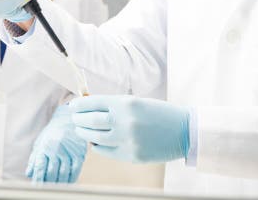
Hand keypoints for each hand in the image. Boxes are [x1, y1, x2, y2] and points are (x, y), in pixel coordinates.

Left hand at [26, 104, 86, 183]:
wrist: (68, 119)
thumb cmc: (51, 134)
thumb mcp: (40, 143)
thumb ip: (34, 159)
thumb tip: (29, 174)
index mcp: (44, 146)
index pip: (39, 168)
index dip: (38, 180)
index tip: (37, 188)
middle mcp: (56, 148)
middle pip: (51, 172)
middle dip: (48, 184)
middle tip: (47, 190)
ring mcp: (68, 150)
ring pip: (64, 173)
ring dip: (60, 184)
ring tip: (57, 189)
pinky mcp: (79, 152)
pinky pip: (75, 170)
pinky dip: (71, 179)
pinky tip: (67, 182)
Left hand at [70, 95, 189, 163]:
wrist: (183, 130)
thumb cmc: (159, 113)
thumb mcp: (137, 102)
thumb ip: (114, 105)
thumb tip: (89, 107)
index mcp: (126, 104)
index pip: (94, 103)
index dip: (80, 104)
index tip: (73, 105)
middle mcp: (125, 121)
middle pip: (90, 121)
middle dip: (78, 119)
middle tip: (74, 118)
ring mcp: (128, 140)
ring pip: (95, 138)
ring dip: (85, 133)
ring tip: (81, 130)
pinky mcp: (131, 155)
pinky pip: (106, 151)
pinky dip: (97, 146)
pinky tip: (96, 142)